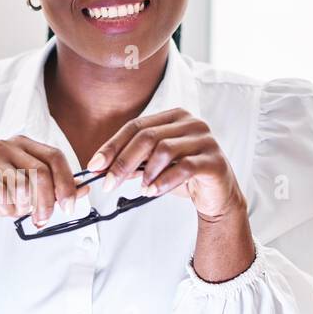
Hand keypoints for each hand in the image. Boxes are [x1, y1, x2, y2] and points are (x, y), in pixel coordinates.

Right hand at [0, 135, 80, 227]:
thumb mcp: (30, 190)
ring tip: (14, 209)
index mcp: (24, 144)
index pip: (55, 157)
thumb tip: (85, 190)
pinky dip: (6, 210)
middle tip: (43, 219)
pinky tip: (0, 210)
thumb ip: (56, 188)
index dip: (66, 182)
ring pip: (22, 187)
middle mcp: (7, 145)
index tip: (69, 205)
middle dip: (47, 202)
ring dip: (22, 207)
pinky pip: (2, 197)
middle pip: (40, 173)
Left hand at [88, 108, 246, 220]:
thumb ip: (132, 163)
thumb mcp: (154, 167)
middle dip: (123, 161)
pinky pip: (184, 167)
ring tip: (141, 188)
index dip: (113, 146)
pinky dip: (163, 181)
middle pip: (148, 137)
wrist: (217, 196)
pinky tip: (153, 191)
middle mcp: (191, 123)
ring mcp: (205, 140)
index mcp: (174, 117)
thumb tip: (101, 167)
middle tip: (108, 183)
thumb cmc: (185, 176)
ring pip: (164, 149)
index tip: (95, 165)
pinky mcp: (214, 160)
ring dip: (146, 172)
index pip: (137, 126)